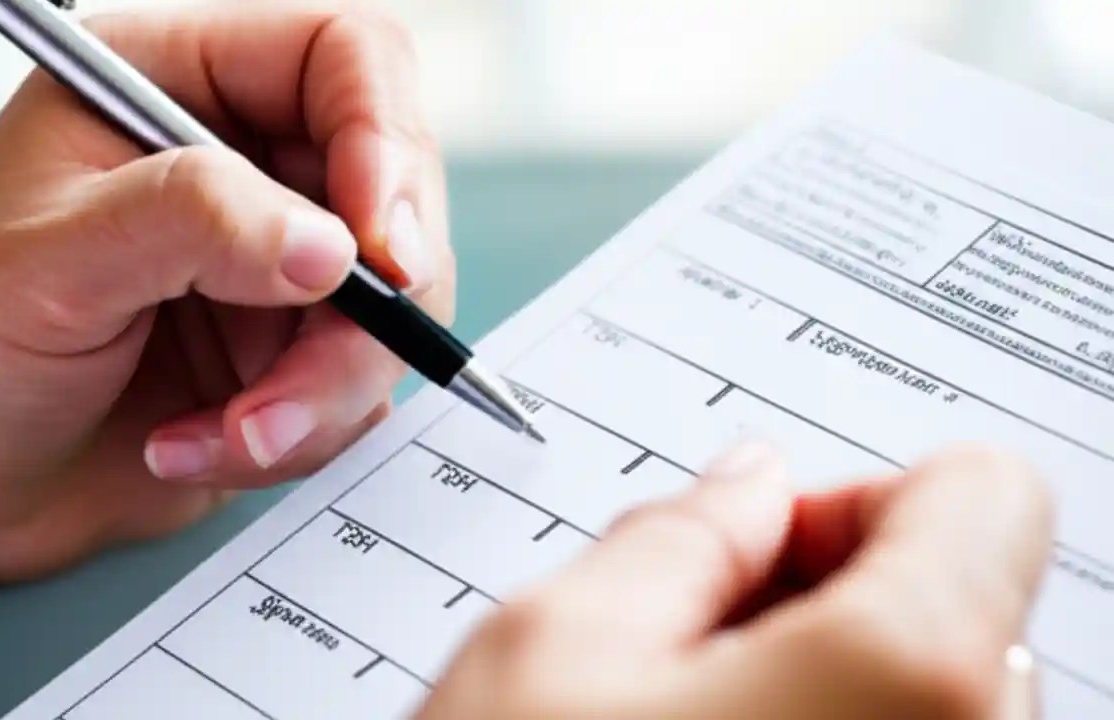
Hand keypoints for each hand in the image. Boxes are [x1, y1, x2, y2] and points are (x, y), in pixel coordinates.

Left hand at [0, 2, 450, 626]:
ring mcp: (267, 272)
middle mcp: (239, 172)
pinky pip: (354, 390)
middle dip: (360, 307)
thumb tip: (334, 247)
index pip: (341, 61)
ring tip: (232, 433)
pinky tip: (199, 445)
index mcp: (177, 88)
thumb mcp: (52, 261)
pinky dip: (300, 435)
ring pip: (386, 311)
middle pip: (391, 196)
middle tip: (308, 371)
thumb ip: (197, 225)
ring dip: (324, 391)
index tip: (375, 246)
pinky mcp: (280, 361)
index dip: (382, 139)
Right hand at [419, 443, 1052, 719]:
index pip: (984, 494)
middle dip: (831, 592)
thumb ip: (672, 536)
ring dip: (824, 676)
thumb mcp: (553, 644)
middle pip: (966, 599)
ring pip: (941, 693)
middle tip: (693, 638)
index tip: (756, 549)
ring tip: (685, 717)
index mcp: (909, 678)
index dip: (853, 499)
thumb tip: (742, 488)